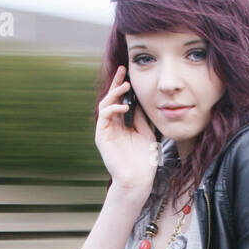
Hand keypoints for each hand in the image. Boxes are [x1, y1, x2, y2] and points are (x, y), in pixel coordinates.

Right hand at [95, 64, 160, 193]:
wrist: (138, 178)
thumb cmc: (144, 160)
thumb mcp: (145, 132)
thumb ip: (140, 117)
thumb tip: (138, 100)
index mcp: (122, 124)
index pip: (121, 101)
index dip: (123, 87)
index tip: (129, 74)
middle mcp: (112, 125)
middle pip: (111, 99)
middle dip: (116, 83)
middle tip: (122, 70)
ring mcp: (106, 130)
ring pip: (106, 105)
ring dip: (114, 93)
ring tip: (125, 86)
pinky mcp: (102, 136)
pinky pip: (105, 116)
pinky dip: (113, 108)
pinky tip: (124, 108)